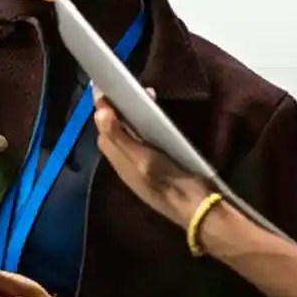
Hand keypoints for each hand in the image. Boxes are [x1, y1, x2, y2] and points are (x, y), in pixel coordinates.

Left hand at [93, 88, 213, 229]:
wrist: (197, 210)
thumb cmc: (169, 182)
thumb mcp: (143, 159)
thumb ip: (120, 138)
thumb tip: (99, 112)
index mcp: (119, 161)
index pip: (102, 131)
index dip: (103, 109)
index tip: (109, 86)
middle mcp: (126, 164)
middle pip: (114, 133)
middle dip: (118, 110)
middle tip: (132, 89)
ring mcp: (141, 167)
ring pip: (129, 136)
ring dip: (133, 117)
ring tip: (147, 99)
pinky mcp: (156, 168)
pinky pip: (143, 142)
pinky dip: (145, 127)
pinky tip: (157, 121)